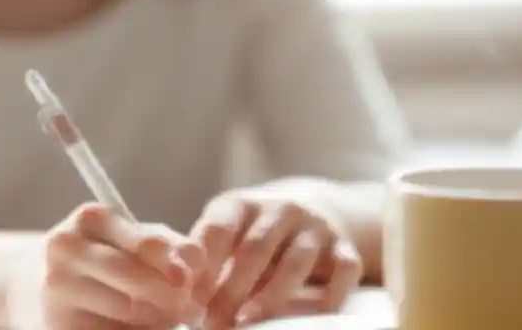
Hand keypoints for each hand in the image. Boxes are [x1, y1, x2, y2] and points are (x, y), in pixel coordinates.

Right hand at [4, 203, 207, 329]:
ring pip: (127, 313)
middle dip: (171, 299)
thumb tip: (195, 267)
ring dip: (156, 320)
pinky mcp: (55, 327)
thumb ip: (166, 244)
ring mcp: (56, 290)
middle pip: (133, 280)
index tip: (191, 283)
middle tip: (191, 311)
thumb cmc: (98, 256)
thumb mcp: (126, 237)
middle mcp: (66, 250)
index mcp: (90, 219)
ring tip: (162, 318)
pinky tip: (136, 328)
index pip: (145, 244)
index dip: (175, 266)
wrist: (28, 286)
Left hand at [190, 189, 364, 327]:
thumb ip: (199, 253)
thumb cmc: (249, 233)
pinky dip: (327, 298)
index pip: (220, 229)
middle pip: (255, 249)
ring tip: (245, 322)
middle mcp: (283, 208)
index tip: (190, 297)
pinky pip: (344, 273)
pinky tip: (303, 321)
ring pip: (296, 262)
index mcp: (243, 203)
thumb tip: (176, 279)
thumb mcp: (222, 232)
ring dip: (269, 295)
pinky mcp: (344, 248)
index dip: (203, 264)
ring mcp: (317, 227)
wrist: (310, 211)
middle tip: (211, 322)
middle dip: (230, 289)